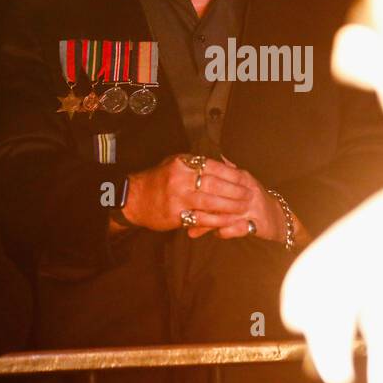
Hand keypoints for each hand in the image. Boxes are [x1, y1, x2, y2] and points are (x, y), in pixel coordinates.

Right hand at [122, 154, 248, 230]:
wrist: (134, 198)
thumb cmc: (158, 180)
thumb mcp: (175, 163)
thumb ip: (197, 163)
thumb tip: (224, 162)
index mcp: (182, 163)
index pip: (213, 166)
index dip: (232, 174)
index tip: (245, 178)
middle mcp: (180, 178)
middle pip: (215, 184)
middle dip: (235, 190)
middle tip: (249, 194)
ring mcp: (177, 197)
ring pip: (211, 201)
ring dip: (230, 206)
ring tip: (243, 207)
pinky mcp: (175, 214)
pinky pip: (201, 218)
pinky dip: (217, 220)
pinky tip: (228, 220)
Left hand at [186, 156, 302, 244]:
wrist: (278, 218)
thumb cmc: (252, 201)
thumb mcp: (239, 184)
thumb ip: (221, 174)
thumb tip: (200, 161)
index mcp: (241, 177)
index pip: (217, 176)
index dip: (197, 183)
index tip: (179, 190)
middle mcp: (246, 190)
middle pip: (218, 195)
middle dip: (198, 204)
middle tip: (180, 211)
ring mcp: (253, 207)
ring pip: (225, 214)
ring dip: (208, 222)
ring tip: (192, 228)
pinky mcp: (258, 224)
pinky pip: (237, 228)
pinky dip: (226, 232)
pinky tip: (216, 235)